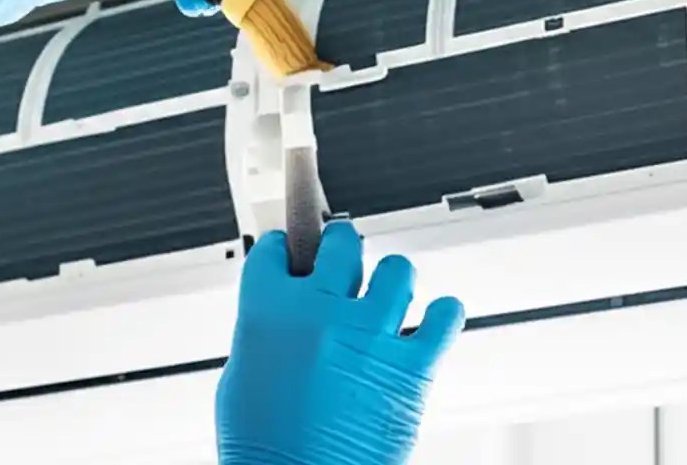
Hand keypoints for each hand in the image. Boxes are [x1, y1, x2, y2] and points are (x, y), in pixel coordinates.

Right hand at [217, 224, 464, 464]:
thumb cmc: (265, 450)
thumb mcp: (241, 381)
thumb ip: (268, 335)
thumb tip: (285, 318)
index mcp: (268, 312)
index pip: (275, 251)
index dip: (282, 249)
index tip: (289, 251)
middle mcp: (321, 312)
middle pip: (341, 243)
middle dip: (340, 246)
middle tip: (343, 258)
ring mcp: (370, 335)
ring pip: (397, 270)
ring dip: (392, 279)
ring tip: (389, 293)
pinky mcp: (412, 365)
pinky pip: (445, 317)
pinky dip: (444, 315)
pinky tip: (436, 318)